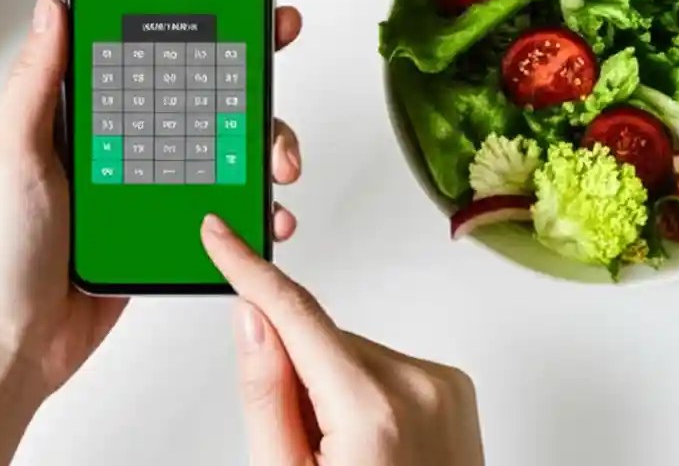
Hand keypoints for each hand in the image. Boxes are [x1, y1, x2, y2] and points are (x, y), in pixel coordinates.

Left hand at [0, 0, 305, 397]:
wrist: (17, 344)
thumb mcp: (11, 155)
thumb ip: (36, 84)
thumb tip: (53, 7)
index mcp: (73, 114)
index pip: (137, 50)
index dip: (183, 20)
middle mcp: (114, 142)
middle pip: (192, 90)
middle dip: (241, 72)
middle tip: (275, 52)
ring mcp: (141, 185)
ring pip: (216, 146)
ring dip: (259, 144)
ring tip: (279, 161)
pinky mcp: (161, 229)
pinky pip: (216, 204)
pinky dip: (250, 204)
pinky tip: (270, 210)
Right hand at [201, 215, 484, 465]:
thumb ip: (266, 393)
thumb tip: (251, 315)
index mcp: (371, 409)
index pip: (294, 312)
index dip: (248, 269)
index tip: (222, 234)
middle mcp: (418, 385)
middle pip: (321, 340)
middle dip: (296, 372)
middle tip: (300, 440)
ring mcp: (444, 386)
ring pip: (351, 353)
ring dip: (331, 386)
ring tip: (343, 454)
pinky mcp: (456, 389)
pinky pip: (385, 367)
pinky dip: (363, 392)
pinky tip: (370, 444)